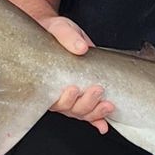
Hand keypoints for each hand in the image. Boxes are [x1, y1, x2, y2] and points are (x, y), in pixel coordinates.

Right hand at [29, 14, 112, 130]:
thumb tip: (81, 48)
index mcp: (46, 81)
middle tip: (97, 89)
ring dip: (95, 112)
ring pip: (81, 113)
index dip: (65, 99)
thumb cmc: (53, 33)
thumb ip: (68, 37)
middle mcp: (58, 92)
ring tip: (108, 105)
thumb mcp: (59, 29)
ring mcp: (72, 96)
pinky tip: (103, 125)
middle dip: (86, 103)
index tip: (73, 88)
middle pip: (70, 109)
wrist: (57, 32)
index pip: (53, 99)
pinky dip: (97, 120)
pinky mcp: (84, 94)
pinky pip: (89, 113)